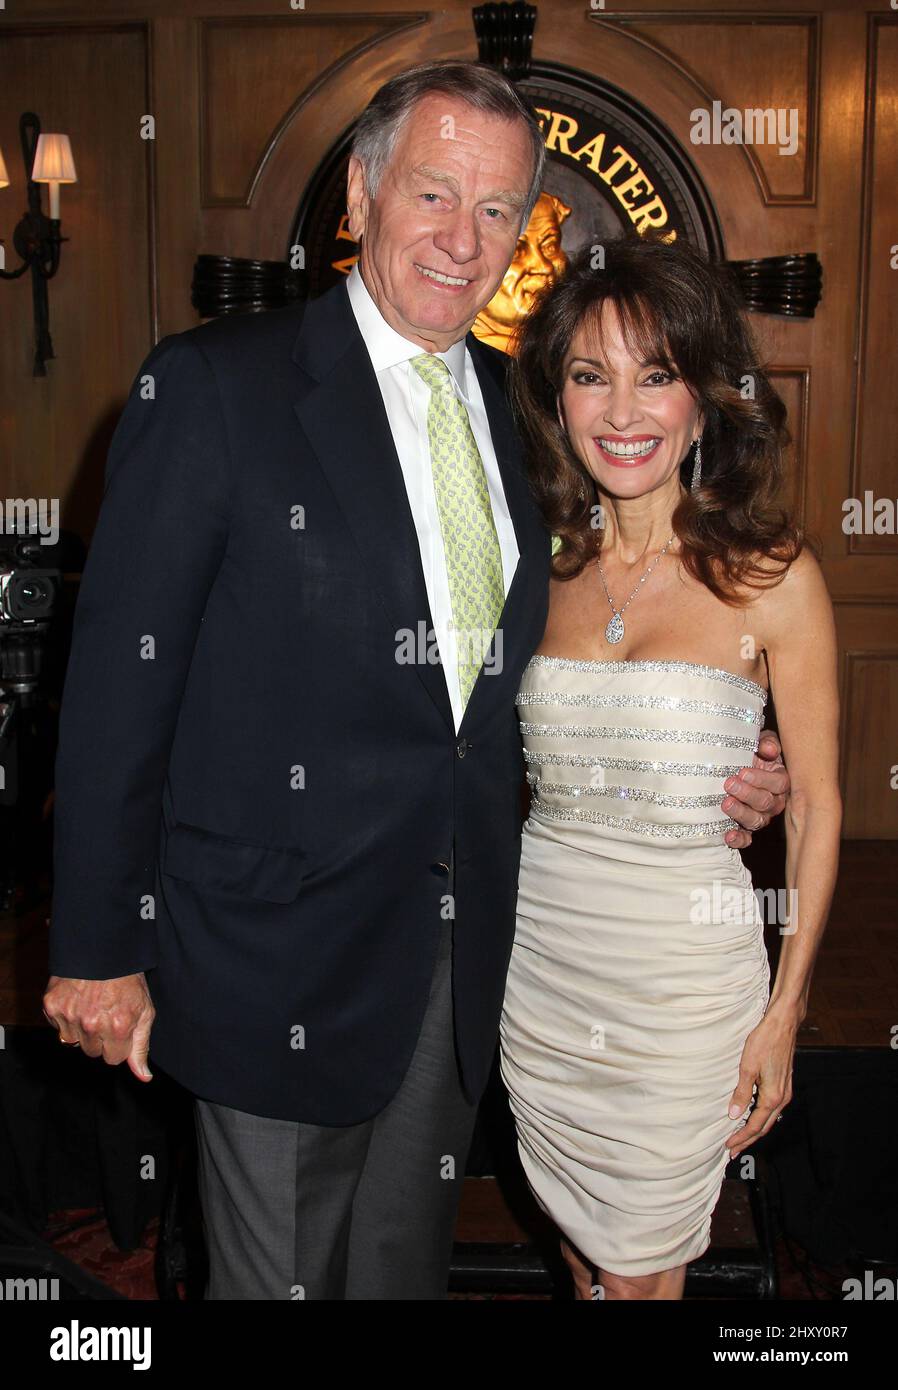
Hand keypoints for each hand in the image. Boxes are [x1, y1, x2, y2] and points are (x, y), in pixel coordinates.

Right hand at [42, 973, 154, 1081]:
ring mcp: (70, 1015)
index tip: (119, 1026)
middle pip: (93, 1052)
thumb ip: (141, 1047)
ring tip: (91, 1005)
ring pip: (73, 1042)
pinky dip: (65, 1017)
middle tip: (105, 1013)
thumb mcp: (144, 1011)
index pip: (114, 1059)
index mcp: (118, 1027)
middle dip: (100, 1038)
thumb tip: (143, 1077)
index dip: (118, 1044)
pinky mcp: (52, 1006)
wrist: (103, 950)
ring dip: (81, 1029)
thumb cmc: (127, 980)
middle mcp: (93, 1025)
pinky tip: (77, 1000)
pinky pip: (57, 1026)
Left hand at [722, 729, 789, 848]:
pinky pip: (746, 838)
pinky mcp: (747, 829)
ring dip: (741, 813)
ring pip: (756, 820)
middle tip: (729, 784)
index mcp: (780, 781)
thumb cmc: (752, 754)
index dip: (762, 779)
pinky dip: (739, 839)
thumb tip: (769, 749)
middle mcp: (774, 802)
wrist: (734, 767)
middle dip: (747, 794)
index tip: (743, 772)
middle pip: (766, 802)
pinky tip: (728, 835)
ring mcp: (761, 817)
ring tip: (725, 803)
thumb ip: (767, 743)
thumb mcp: (760, 743)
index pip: (778, 783)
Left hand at [725, 1003, 797, 1157]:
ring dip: (755, 1130)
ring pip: (769, 1119)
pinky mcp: (784, 1084)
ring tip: (740, 1138)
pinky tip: (752, 1117)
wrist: (782, 1025)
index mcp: (772, 1096)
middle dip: (748, 1140)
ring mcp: (785, 1091)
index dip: (741, 1138)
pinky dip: (761, 1118)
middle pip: (764, 1127)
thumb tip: (734, 1114)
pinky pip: (772, 1109)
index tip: (729, 1146)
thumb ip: (742, 1093)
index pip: (755, 1126)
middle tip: (733, 1150)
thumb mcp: (747, 1067)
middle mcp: (782, 1097)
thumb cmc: (765, 1041)